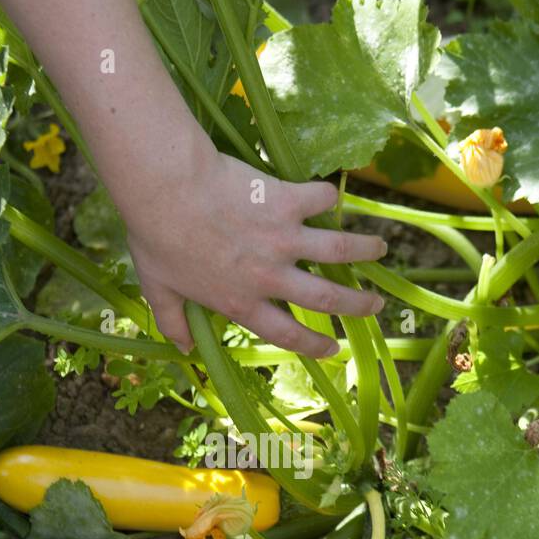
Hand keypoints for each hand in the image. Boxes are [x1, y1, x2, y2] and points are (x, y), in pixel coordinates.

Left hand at [123, 145, 386, 356]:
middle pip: (326, 297)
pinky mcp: (288, 201)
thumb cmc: (157, 238)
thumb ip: (173, 320)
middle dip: (357, 304)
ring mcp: (285, 238)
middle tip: (376, 305)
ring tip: (381, 248)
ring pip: (339, 249)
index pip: (286, 333)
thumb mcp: (159, 288)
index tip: (333, 348)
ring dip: (365, 249)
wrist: (168, 189)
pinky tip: (333, 195)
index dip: (313, 345)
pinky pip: (320, 199)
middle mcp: (271, 276)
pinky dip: (328, 197)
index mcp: (242, 302)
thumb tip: (183, 348)